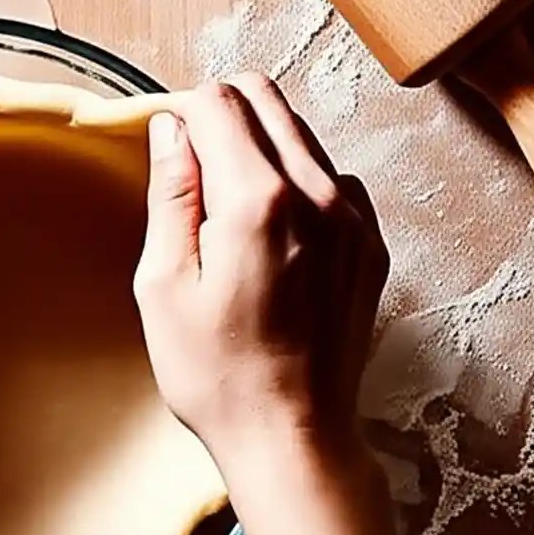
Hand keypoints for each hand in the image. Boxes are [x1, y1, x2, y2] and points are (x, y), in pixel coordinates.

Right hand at [134, 73, 387, 458]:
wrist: (291, 435)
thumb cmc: (218, 375)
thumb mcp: (165, 284)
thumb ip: (170, 194)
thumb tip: (170, 130)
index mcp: (259, 201)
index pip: (218, 103)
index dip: (179, 111)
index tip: (164, 140)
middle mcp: (318, 196)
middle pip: (266, 99)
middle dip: (220, 113)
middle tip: (189, 164)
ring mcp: (353, 219)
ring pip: (301, 134)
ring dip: (259, 146)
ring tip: (226, 209)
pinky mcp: (369, 245)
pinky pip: (332, 179)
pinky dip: (297, 182)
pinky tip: (270, 232)